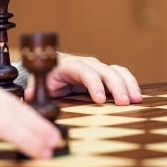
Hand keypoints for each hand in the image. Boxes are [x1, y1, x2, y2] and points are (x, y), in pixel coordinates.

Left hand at [26, 53, 141, 105]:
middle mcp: (84, 64)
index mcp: (66, 65)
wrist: (49, 72)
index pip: (82, 71)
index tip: (100, 99)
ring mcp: (96, 68)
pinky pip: (120, 75)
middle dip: (115, 85)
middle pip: (103, 70)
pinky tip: (137, 97)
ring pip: (115, 70)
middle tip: (124, 103)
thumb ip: (35, 92)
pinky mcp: (103, 75)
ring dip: (127, 84)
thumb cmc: (44, 81)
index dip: (93, 83)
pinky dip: (130, 84)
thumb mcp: (38, 86)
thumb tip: (28, 99)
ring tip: (136, 100)